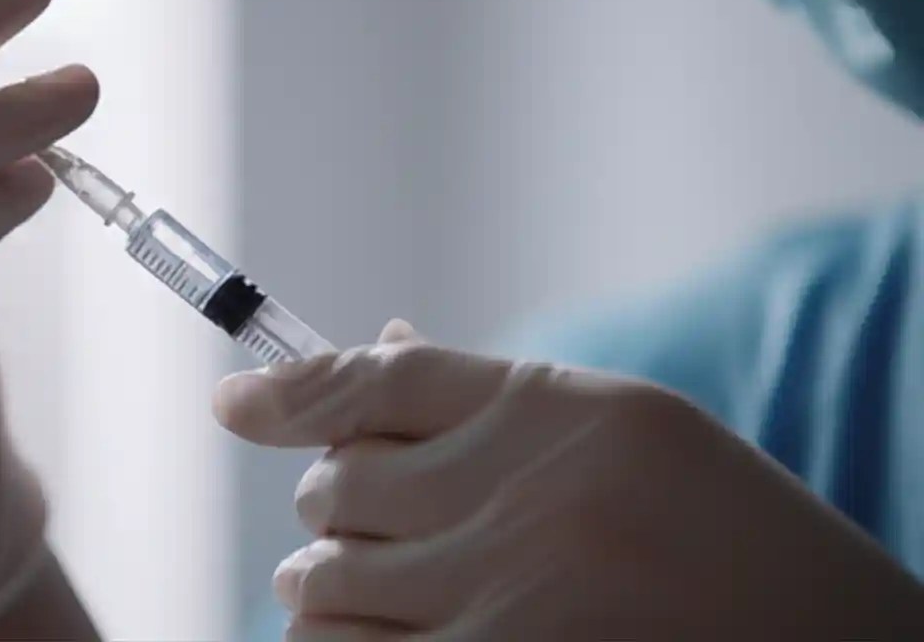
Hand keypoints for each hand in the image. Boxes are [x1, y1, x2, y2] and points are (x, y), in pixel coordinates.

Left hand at [215, 321, 923, 640]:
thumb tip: (372, 341)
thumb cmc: (720, 531)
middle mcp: (526, 495)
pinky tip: (368, 630)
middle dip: (331, 495)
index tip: (234, 402)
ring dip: (322, 576)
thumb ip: (494, 397)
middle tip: (354, 508)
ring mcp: (507, 598)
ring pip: (325, 577)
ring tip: (354, 577)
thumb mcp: (623, 432)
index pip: (380, 380)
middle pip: (340, 479)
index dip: (290, 388)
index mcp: (559, 410)